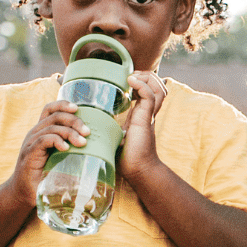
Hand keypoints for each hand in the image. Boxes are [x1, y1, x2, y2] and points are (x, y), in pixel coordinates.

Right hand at [12, 100, 92, 203]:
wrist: (25, 193)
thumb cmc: (46, 176)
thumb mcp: (61, 160)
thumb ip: (74, 151)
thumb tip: (103, 149)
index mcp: (42, 131)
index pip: (50, 109)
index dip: (63, 104)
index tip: (78, 109)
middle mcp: (35, 133)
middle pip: (55, 116)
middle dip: (74, 121)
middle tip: (88, 132)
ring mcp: (31, 142)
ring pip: (51, 127)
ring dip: (69, 132)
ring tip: (82, 143)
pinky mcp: (29, 153)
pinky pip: (43, 140)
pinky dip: (56, 141)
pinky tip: (66, 149)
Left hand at [118, 71, 168, 185]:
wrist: (137, 170)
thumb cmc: (125, 157)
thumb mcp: (115, 136)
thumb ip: (108, 126)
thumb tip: (88, 123)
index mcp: (142, 115)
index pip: (151, 91)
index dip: (143, 81)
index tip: (128, 80)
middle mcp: (148, 113)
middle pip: (159, 86)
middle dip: (147, 76)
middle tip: (131, 77)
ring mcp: (149, 115)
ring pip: (158, 88)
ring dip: (146, 78)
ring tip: (132, 78)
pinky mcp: (146, 118)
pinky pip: (149, 96)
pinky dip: (141, 85)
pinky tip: (130, 81)